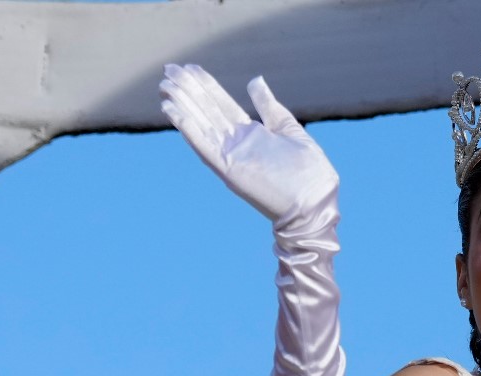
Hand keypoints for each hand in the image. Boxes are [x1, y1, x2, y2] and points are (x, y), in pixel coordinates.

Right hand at [158, 63, 339, 229]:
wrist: (316, 204)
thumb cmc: (310, 173)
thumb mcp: (290, 131)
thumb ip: (270, 108)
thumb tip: (254, 81)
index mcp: (252, 134)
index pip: (222, 104)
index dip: (206, 85)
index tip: (189, 67)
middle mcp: (237, 143)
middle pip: (207, 110)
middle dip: (187, 89)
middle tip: (168, 68)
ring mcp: (231, 156)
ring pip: (200, 124)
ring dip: (182, 104)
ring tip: (164, 84)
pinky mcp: (229, 170)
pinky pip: (203, 146)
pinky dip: (187, 128)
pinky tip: (172, 110)